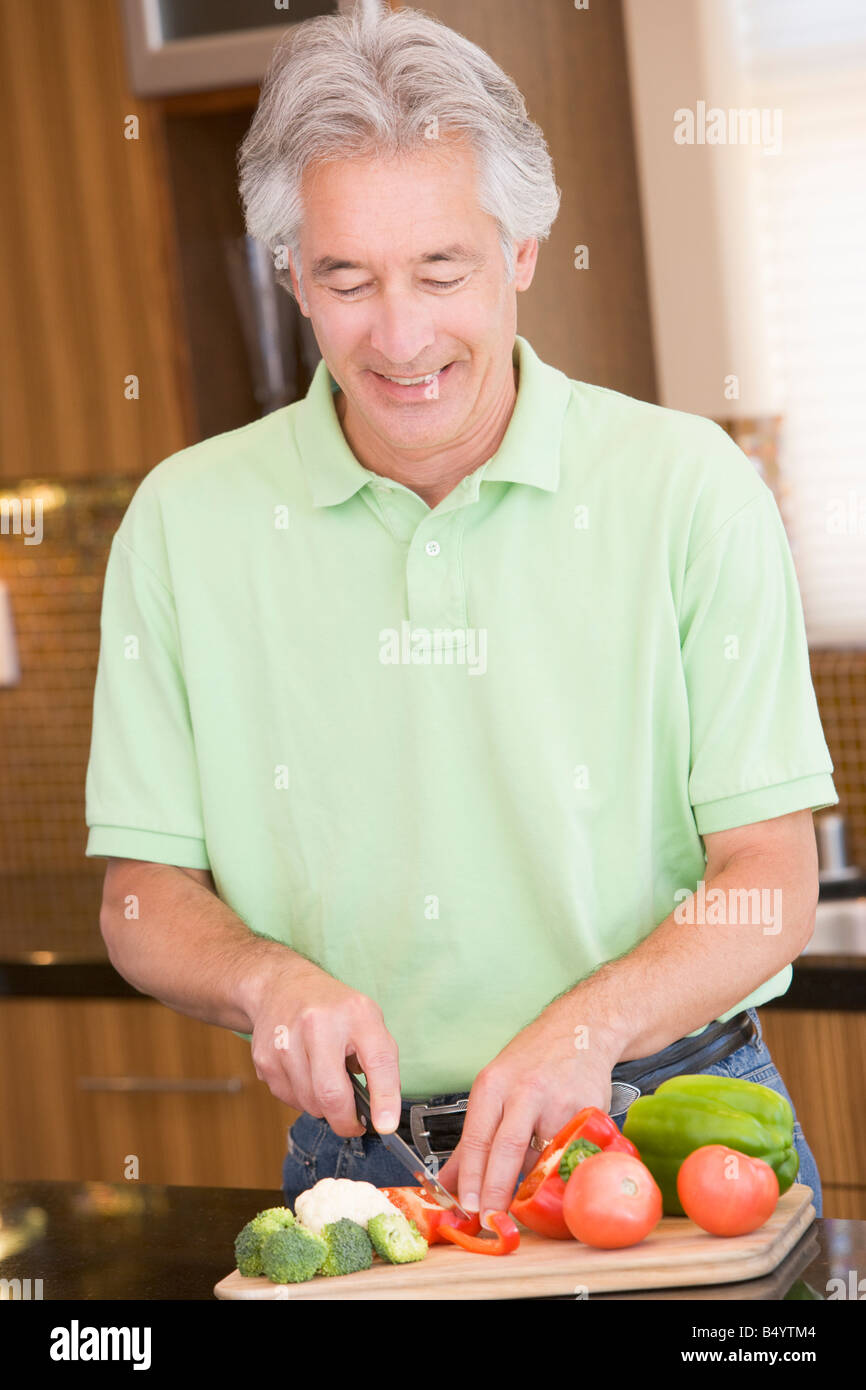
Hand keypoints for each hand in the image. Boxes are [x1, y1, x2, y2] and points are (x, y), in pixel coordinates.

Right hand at [247, 959, 400, 1137]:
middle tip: (354, 1123)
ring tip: (326, 1079)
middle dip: (345, 1121)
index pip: (377, 1061)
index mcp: (356, 1014)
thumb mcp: (368, 1021)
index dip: (384, 1099)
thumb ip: (380, 1062)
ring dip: (322, 1106)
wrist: (282, 987)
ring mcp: (286, 1041)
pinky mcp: (264, 1058)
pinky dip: (302, 1098)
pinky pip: (289, 1099)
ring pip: (309, 1103)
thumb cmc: (334, 1010)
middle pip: (331, 1095)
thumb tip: (381, 1114)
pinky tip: (305, 1074)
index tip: (385, 1126)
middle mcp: (318, 1024)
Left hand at [437, 1001, 622, 1216]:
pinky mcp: (586, 1111)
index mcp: (493, 1085)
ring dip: (529, 1182)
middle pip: (506, 1149)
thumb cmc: (532, 1063)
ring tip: (521, 1199)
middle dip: (495, 1190)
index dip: (470, 1177)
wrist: (578, 1030)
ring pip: (540, 1155)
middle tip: (490, 1218)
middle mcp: (524, 1090)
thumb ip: (472, 1139)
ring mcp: (557, 1101)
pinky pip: (568, 1150)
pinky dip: (558, 1167)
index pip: (476, 1138)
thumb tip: (446, 1182)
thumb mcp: (493, 1089)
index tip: (467, 1206)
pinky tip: (552, 1173)